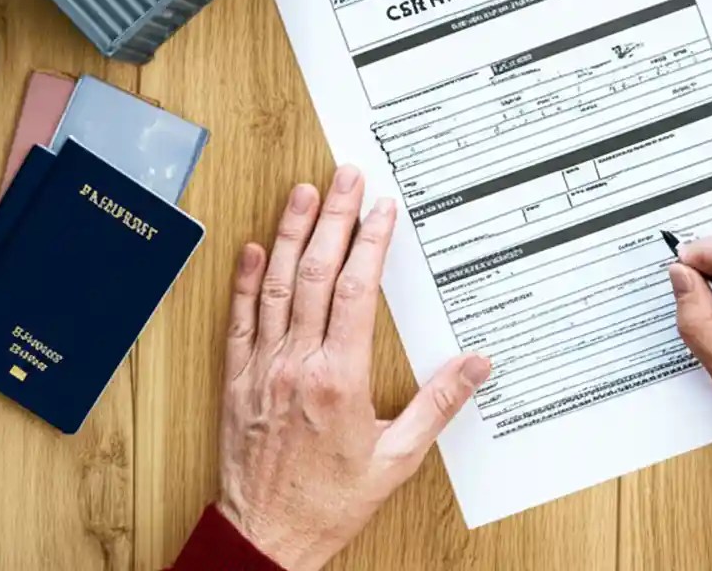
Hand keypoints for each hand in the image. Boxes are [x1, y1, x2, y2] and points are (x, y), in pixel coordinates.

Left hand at [216, 166, 491, 570]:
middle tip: (346, 177)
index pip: (355, 292)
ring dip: (288, 234)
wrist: (266, 537)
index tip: (382, 210)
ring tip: (303, 194)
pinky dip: (244, 280)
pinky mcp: (236, 381)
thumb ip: (437, 406)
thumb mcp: (397, 460)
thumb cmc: (330, 502)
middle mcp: (296, 364)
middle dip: (334, 219)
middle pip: (315, 274)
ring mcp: (261, 369)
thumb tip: (475, 366)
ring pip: (274, 286)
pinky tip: (251, 248)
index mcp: (339, 379)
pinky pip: (238, 319)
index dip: (370, 244)